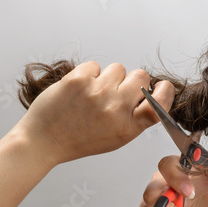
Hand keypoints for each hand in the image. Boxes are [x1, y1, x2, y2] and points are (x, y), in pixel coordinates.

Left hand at [12, 61, 175, 167]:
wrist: (44, 140)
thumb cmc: (78, 139)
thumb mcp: (115, 137)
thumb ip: (134, 117)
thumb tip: (148, 94)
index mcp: (128, 127)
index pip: (159, 103)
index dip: (163, 91)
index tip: (160, 86)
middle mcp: (115, 109)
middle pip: (140, 76)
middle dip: (130, 80)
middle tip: (114, 91)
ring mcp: (97, 92)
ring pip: (117, 68)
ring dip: (107, 77)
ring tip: (92, 94)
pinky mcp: (78, 80)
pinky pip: (94, 66)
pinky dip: (87, 74)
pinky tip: (78, 91)